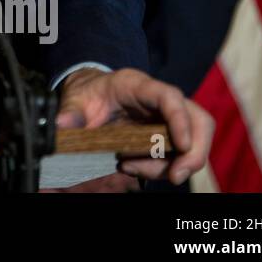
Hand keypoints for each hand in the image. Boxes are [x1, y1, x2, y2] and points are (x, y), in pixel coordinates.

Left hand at [56, 67, 213, 185]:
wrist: (93, 94)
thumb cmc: (89, 93)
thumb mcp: (75, 98)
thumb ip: (70, 111)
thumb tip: (62, 125)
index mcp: (139, 85)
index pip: (170, 97)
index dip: (181, 120)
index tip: (182, 146)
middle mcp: (162, 101)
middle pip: (199, 121)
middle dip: (195, 152)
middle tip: (175, 176)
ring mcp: (169, 119)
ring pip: (193, 142)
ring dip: (171, 165)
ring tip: (133, 169)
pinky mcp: (168, 135)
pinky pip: (177, 154)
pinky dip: (160, 168)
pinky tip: (132, 167)